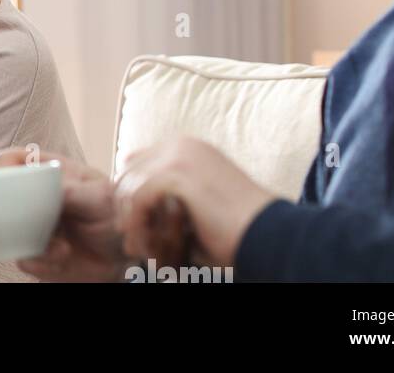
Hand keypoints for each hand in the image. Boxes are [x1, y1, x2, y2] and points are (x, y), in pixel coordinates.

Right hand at [0, 148, 126, 281]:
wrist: (120, 257)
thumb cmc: (113, 216)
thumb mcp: (101, 198)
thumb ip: (75, 192)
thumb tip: (50, 188)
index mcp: (47, 173)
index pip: (11, 160)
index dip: (0, 166)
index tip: (1, 178)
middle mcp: (32, 198)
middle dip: (8, 211)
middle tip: (34, 222)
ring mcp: (29, 225)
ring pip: (6, 231)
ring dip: (34, 242)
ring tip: (63, 247)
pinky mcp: (32, 252)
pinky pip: (22, 258)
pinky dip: (43, 262)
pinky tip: (64, 257)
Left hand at [116, 136, 276, 267]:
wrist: (268, 234)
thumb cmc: (236, 227)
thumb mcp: (195, 204)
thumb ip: (166, 196)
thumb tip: (125, 207)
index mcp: (188, 147)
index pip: (137, 163)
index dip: (130, 196)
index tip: (134, 227)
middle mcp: (181, 144)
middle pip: (129, 174)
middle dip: (125, 210)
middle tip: (133, 242)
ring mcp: (178, 156)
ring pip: (129, 187)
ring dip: (130, 222)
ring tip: (140, 249)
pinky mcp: (176, 174)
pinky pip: (136, 200)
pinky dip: (137, 227)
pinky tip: (145, 248)